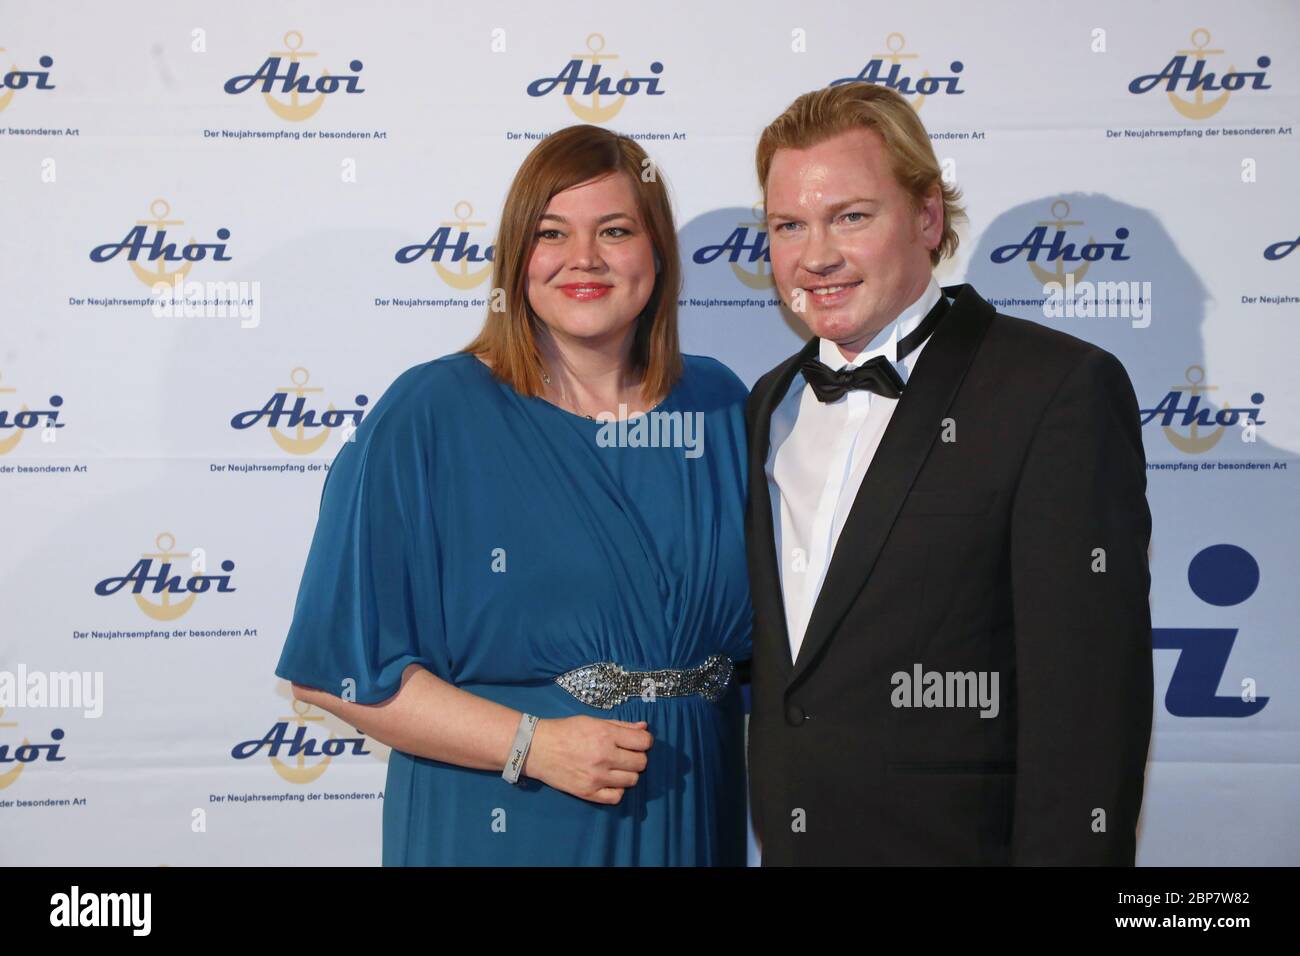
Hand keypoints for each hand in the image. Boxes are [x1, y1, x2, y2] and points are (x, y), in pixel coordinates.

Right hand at [523, 716, 652, 804]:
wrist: (537, 748)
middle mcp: (604, 756)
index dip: (644, 741)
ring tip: (615, 768)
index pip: (644, 741)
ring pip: (632, 780)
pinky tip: (609, 781)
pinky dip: (617, 790)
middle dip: (637, 757)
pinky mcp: (588, 793)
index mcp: (606, 735)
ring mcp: (597, 777)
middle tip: (625, 755)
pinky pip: (616, 797)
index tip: (637, 742)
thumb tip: (644, 727)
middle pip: (641, 762)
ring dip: (628, 773)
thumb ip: (620, 725)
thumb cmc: (565, 731)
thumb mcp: (593, 721)